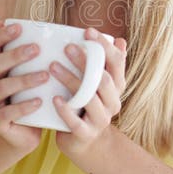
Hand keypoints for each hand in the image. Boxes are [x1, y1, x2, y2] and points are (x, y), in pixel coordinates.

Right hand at [0, 21, 48, 153]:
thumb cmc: (32, 97)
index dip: (1, 35)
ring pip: (2, 87)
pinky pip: (7, 113)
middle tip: (37, 49)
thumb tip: (65, 32)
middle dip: (15, 54)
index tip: (19, 27)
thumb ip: (39, 57)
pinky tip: (39, 102)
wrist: (23, 134)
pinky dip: (24, 106)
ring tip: (45, 75)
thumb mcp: (32, 75)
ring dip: (24, 79)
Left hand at [52, 27, 126, 157]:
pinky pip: (76, 122)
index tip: (88, 31)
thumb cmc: (88, 105)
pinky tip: (54, 99)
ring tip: (52, 67)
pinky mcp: (86, 134)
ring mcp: (101, 119)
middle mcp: (113, 102)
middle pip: (103, 79)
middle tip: (67, 47)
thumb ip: (108, 65)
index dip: (105, 46)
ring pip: (89, 98)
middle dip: (85, 61)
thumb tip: (119, 40)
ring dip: (70, 80)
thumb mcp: (100, 85)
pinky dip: (65, 110)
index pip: (117, 62)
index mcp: (117, 87)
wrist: (85, 142)